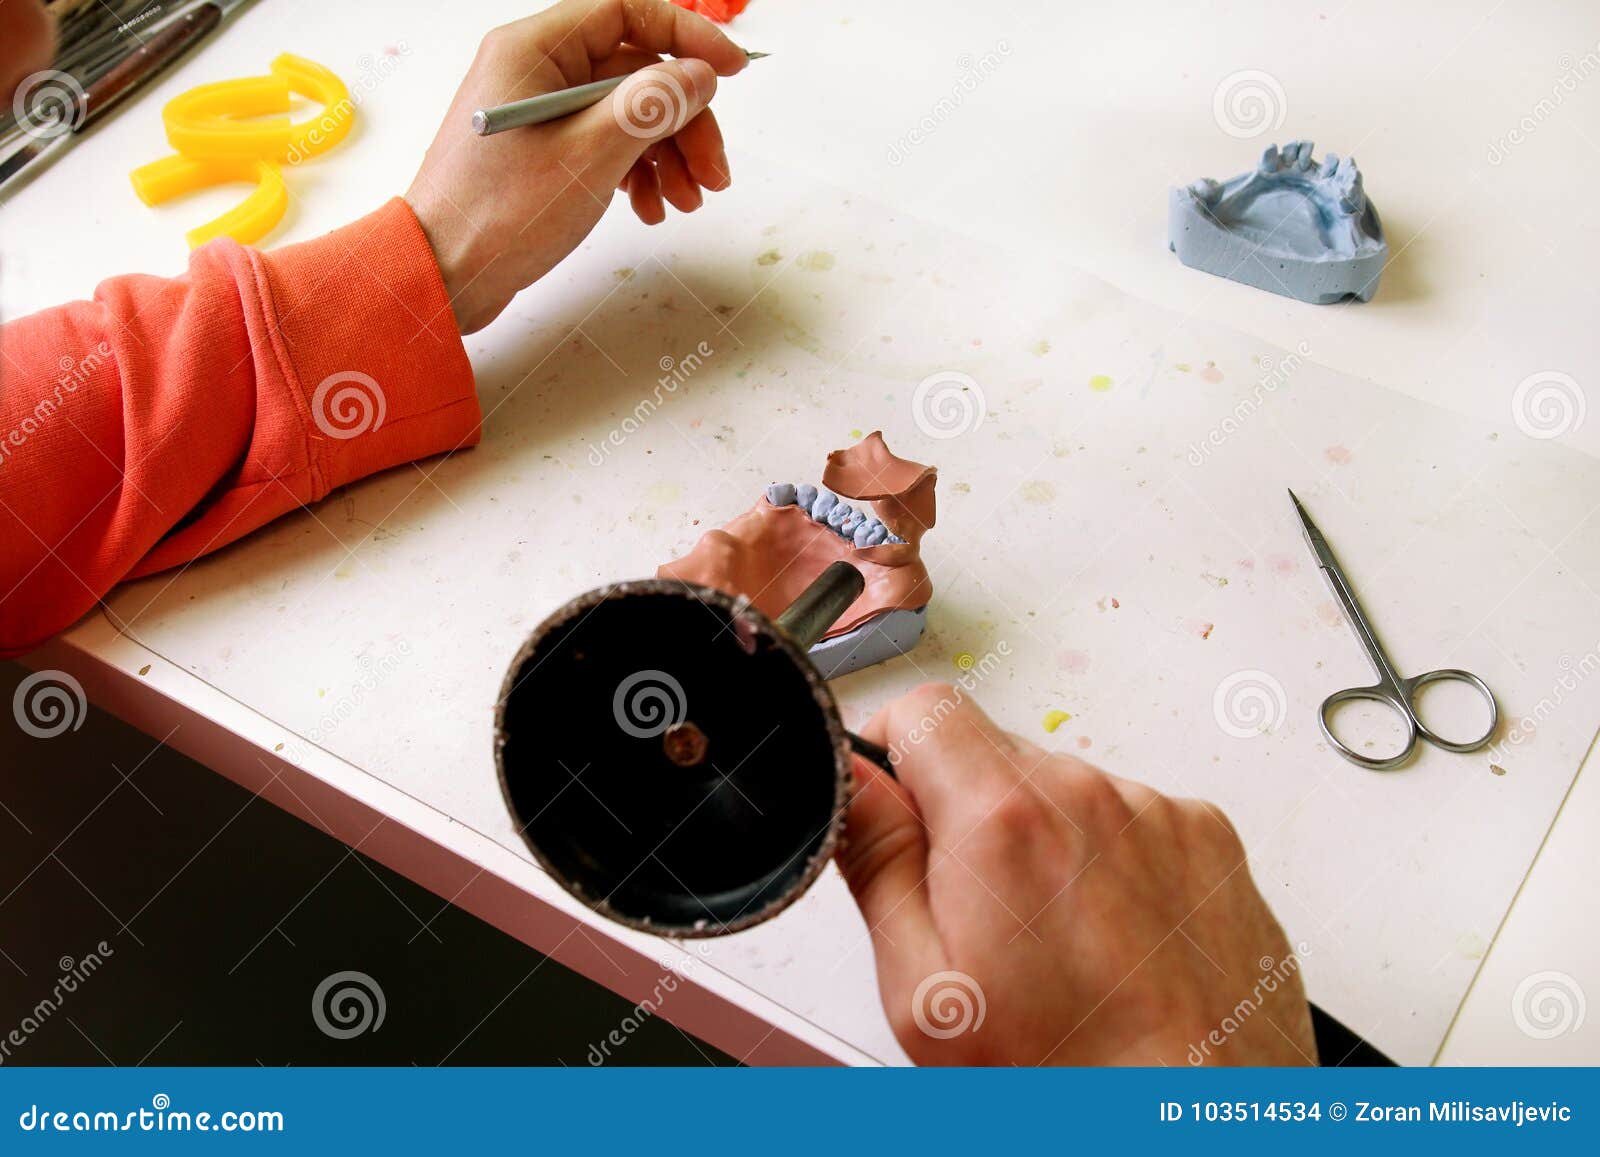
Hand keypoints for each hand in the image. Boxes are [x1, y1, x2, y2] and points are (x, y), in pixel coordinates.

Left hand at [405, 0, 749, 333]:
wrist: (444, 276)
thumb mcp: (592, 153)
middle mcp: (535, 72)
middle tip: (714, 174)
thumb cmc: (502, 213)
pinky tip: (651, 210)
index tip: (730, 71)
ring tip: (686, 202)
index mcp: (535, 50)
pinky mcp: (539, 154)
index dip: (685, 37)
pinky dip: (635, 174)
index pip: (625, 13)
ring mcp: (537, 114)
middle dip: (683, 121)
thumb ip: (652, 105)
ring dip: (667, 155)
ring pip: (625, 114)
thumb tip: (698, 75)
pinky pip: (603, 145)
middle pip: (635, 72)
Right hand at [838, 684, 1316, 1065]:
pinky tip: (1112, 943)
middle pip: (995, 753)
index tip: (896, 810)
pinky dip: (1113, 864)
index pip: (925, 709)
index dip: (893, 754)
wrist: (1200, 1128)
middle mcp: (1091, 798)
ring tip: (1057, 946)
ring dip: (1045, 843)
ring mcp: (1162, 816)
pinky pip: (1134, 820)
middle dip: (967, 816)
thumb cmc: (1072, 1084)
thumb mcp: (929, 994)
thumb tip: (853, 780)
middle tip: (976, 918)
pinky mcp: (1212, 842)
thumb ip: (879, 863)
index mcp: (1006, 823)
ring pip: (1066, 792)